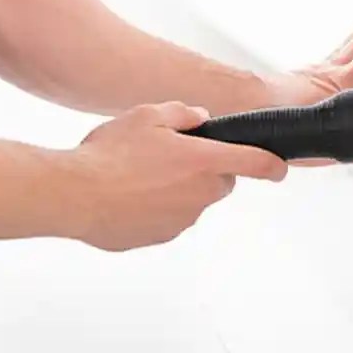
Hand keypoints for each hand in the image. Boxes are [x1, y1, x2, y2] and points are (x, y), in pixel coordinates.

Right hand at [71, 101, 288, 251]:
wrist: (73, 195)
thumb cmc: (109, 153)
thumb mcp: (147, 115)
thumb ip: (182, 114)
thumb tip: (199, 119)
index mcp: (204, 161)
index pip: (255, 163)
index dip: (272, 165)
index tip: (279, 168)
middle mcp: (199, 195)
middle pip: (218, 182)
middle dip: (203, 170)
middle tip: (168, 156)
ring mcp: (180, 221)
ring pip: (190, 202)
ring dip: (175, 190)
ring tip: (137, 175)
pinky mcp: (159, 238)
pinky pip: (167, 220)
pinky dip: (154, 209)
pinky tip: (127, 196)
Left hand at [268, 0, 352, 167]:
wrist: (246, 110)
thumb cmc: (279, 124)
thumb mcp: (326, 142)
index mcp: (341, 85)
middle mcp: (331, 73)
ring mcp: (318, 73)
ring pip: (351, 41)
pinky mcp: (305, 78)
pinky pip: (337, 53)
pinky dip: (349, 43)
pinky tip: (349, 47)